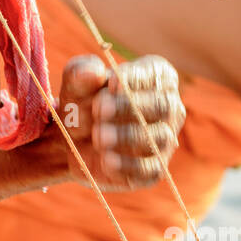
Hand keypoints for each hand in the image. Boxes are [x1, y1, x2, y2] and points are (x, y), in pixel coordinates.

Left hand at [51, 53, 184, 189]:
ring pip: (158, 138)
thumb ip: (80, 73)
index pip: (156, 73)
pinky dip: (128, 166)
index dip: (134, 78)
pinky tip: (106, 161)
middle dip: (130, 107)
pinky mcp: (153, 169)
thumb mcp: (74, 85)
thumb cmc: (81, 103)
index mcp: (155, 77)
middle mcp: (167, 108)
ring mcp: (164, 140)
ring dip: (127, 136)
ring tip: (98, 136)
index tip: (110, 84)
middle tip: (98, 109)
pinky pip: (150, 169)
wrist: (72, 142)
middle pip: (163, 105)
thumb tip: (95, 71)